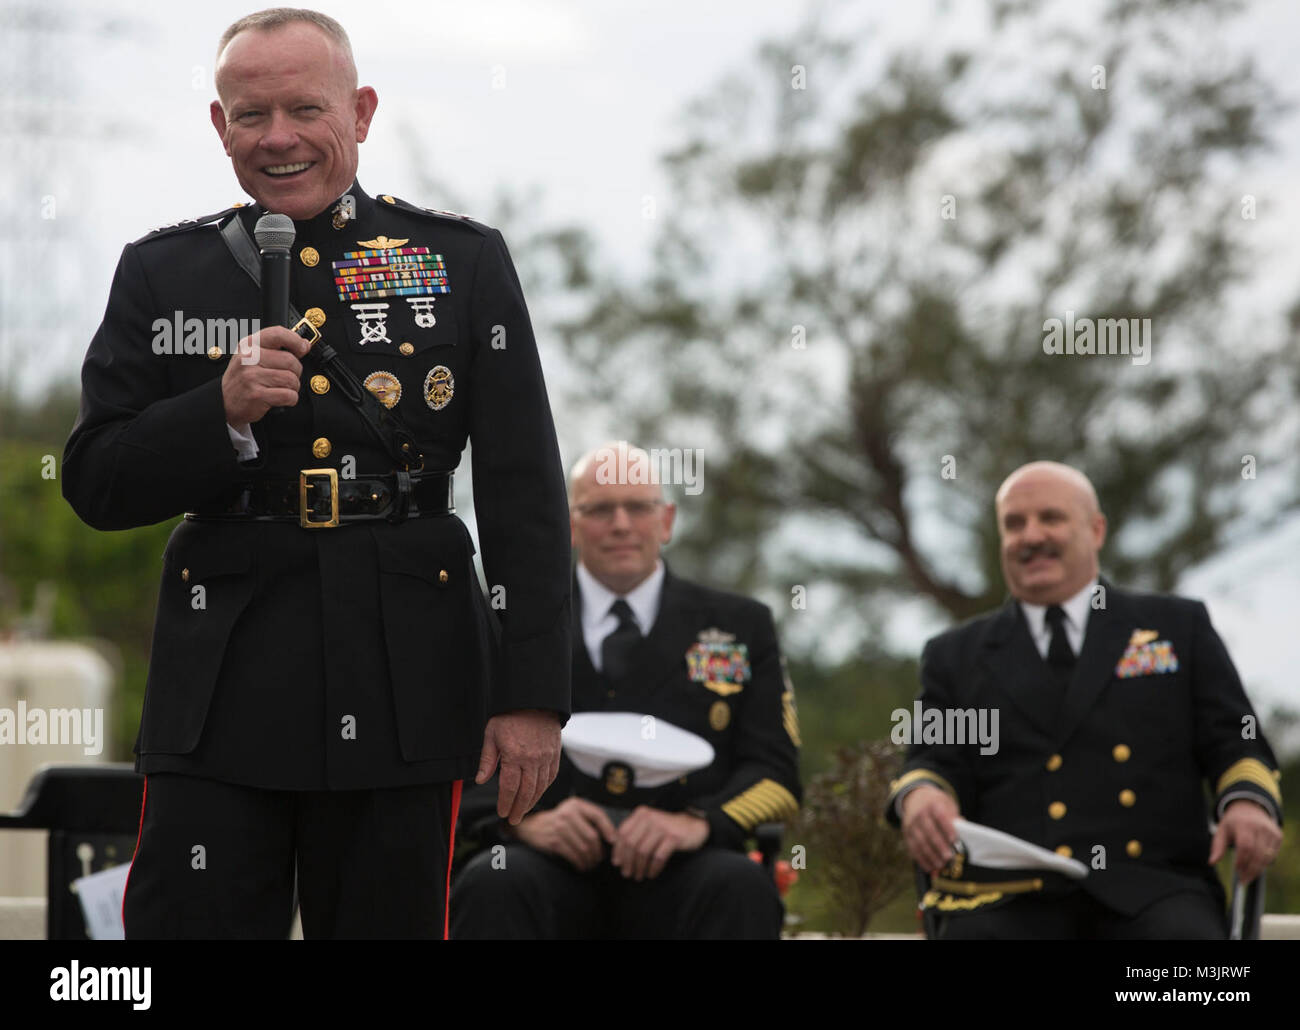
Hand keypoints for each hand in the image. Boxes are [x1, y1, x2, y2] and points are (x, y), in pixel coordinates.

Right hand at [221, 325, 312, 424]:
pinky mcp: (257, 394)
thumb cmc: (242, 378)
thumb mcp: (252, 356)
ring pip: (291, 379)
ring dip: (293, 387)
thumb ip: (276, 348)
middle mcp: (248, 358)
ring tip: (282, 388)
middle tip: (287, 376)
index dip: (296, 340)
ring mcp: (251, 376)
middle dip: (296, 371)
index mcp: (248, 344)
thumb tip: (305, 344)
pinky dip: (290, 399)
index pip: (277, 334)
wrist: (224, 402)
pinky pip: (288, 395)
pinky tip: (280, 398)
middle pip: (290, 360)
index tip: (303, 348)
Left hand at [476, 709, 560, 824]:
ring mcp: (546, 757)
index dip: (506, 803)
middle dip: (519, 808)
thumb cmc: (510, 715)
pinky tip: (537, 794)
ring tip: (524, 811)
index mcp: (514, 755)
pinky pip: (551, 776)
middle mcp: (532, 759)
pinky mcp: (555, 754)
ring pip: (540, 787)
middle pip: (526, 792)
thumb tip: (480, 780)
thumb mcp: (491, 734)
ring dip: (532, 802)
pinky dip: (544, 788)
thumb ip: (487, 759)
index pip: (510, 787)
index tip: (502, 812)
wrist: (534, 700)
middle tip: (513, 819)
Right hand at [514, 797, 616, 870]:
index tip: (614, 842)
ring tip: (592, 864)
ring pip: (584, 848)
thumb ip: (588, 818)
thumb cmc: (558, 820)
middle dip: (599, 851)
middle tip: (600, 859)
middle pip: (592, 836)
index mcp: (576, 805)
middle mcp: (568, 814)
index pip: (598, 815)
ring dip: (590, 860)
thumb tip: (612, 836)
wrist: (531, 826)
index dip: (609, 829)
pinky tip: (582, 866)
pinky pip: (573, 855)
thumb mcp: (572, 811)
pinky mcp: (554, 841)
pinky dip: (580, 863)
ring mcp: (560, 828)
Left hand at [610, 806, 709, 881]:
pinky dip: (653, 868)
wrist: (693, 825)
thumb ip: (633, 833)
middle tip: (627, 874)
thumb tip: (616, 854)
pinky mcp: (673, 837)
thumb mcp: (648, 825)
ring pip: (643, 852)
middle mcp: (650, 818)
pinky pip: (658, 857)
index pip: (622, 833)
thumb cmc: (666, 829)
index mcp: (641, 814)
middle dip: (627, 862)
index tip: (617, 863)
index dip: (618, 850)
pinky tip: (652, 874)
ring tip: (638, 876)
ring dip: (639, 867)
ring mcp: (662, 827)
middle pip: (631, 844)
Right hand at [900, 784, 959, 874]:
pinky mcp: (906, 834)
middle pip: (929, 831)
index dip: (947, 828)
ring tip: (941, 865)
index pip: (940, 816)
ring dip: (930, 855)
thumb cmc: (937, 805)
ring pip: (920, 842)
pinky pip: (913, 848)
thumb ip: (955, 818)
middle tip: (949, 857)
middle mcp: (919, 814)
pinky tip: (930, 867)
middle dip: (939, 845)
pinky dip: (921, 859)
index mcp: (932, 804)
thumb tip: (964, 832)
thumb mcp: (947, 805)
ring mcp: (911, 824)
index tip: (954, 839)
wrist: (916, 799)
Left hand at [1209, 799, 1281, 884]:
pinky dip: (1265, 864)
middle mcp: (1259, 827)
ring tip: (1248, 877)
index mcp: (1243, 824)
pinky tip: (1256, 868)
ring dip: (1258, 869)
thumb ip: (1217, 847)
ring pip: (1266, 856)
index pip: (1245, 846)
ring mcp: (1271, 831)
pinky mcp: (1278, 836)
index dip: (1242, 861)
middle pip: (1257, 854)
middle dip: (1250, 870)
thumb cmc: (1233, 822)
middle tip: (1243, 881)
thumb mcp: (1221, 830)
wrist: (1250, 807)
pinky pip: (1272, 855)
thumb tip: (1211, 863)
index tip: (1236, 871)